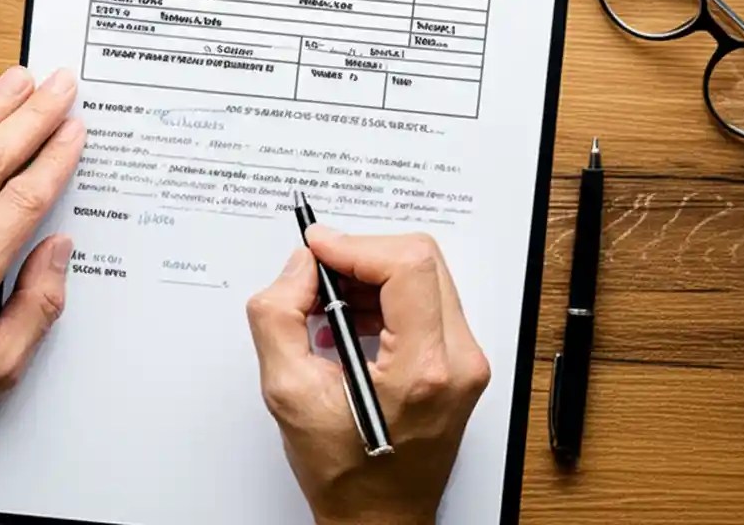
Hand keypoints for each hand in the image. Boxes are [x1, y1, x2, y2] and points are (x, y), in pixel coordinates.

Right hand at [246, 226, 490, 524]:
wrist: (379, 516)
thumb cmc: (346, 474)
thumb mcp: (288, 393)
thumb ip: (279, 316)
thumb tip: (298, 268)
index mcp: (424, 370)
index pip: (407, 266)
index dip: (354, 245)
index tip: (318, 248)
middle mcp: (458, 361)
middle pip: (420, 260)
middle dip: (360, 255)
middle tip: (317, 273)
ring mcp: (465, 361)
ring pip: (424, 275)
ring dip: (370, 275)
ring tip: (327, 307)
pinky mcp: (459, 362)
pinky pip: (426, 300)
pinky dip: (383, 296)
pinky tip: (348, 321)